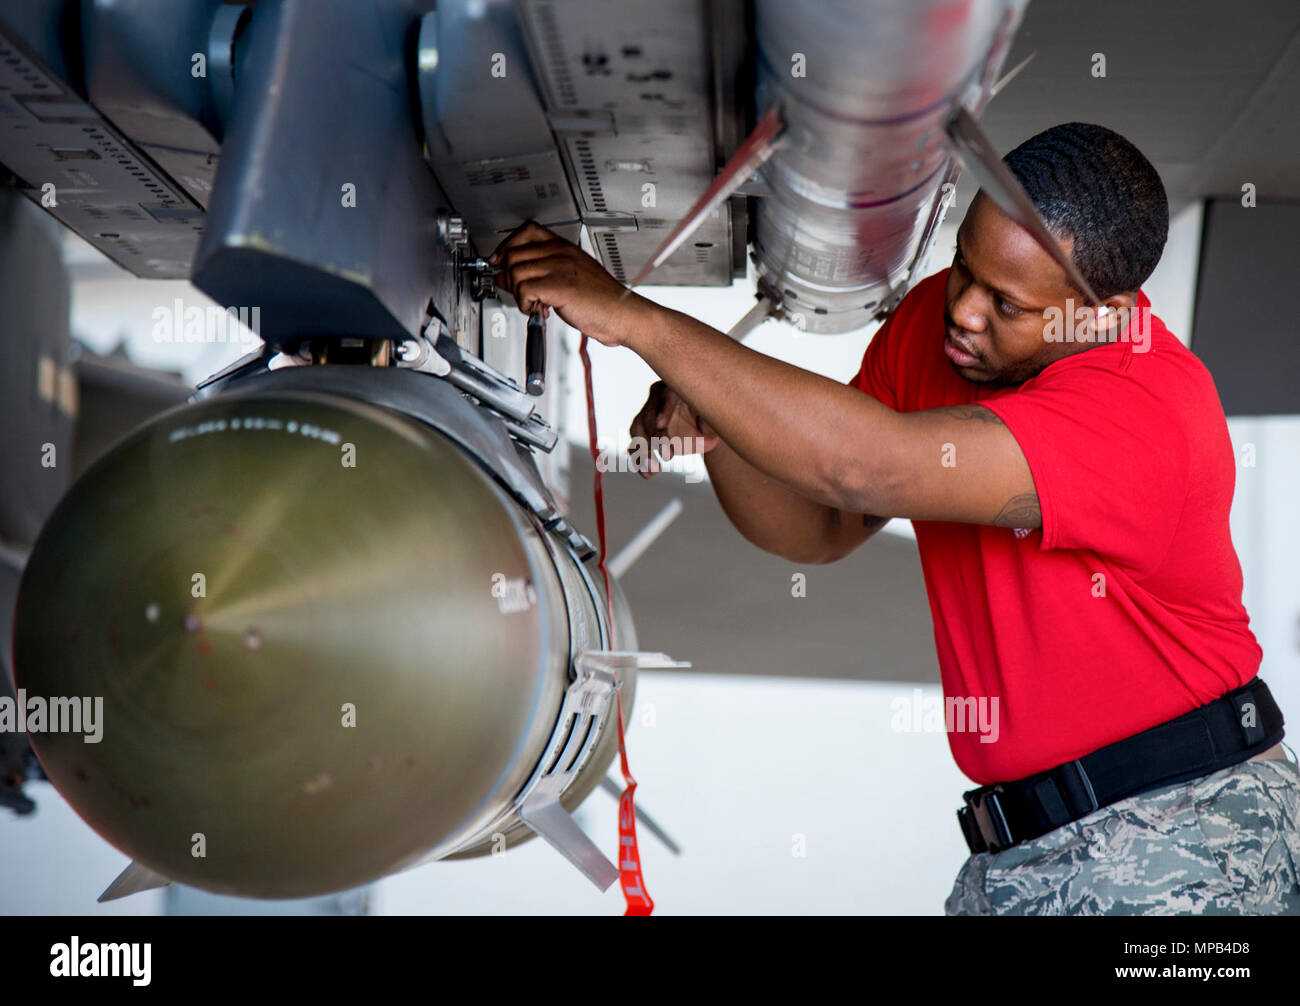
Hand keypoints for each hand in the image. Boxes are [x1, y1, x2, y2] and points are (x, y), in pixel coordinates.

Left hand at [489, 221, 655, 346]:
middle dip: (510, 277)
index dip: (507, 246)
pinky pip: (525, 290)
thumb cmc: (602, 301)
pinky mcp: (560, 286)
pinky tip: (541, 310)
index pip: (526, 232)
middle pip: (514, 254)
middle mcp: (561, 253)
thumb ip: (540, 273)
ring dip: (520, 295)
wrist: (624, 314)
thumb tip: (506, 275)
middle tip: (524, 294)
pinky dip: (526, 305)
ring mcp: (561, 267)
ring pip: (516, 274)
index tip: (498, 261)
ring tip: (536, 304)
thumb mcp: (570, 278)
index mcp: (565, 247)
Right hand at [627, 381, 719, 477]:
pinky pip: (634, 446)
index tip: (661, 425)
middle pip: (648, 416)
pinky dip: (639, 461)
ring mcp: (646, 417)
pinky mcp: (642, 434)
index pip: (665, 397)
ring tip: (654, 469)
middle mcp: (657, 400)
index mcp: (674, 389)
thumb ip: (709, 420)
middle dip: (656, 437)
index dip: (662, 410)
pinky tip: (647, 474)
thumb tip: (703, 427)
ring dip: (643, 451)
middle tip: (667, 455)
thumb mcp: (714, 417)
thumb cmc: (709, 418)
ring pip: (637, 431)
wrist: (703, 430)